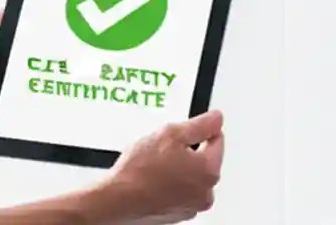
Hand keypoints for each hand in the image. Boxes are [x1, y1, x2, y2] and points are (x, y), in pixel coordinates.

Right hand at [100, 109, 224, 222]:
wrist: (118, 200)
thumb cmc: (141, 171)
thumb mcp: (171, 134)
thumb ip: (200, 125)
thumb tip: (216, 119)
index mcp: (209, 171)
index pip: (217, 140)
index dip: (200, 130)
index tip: (186, 129)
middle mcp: (205, 193)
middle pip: (204, 160)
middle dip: (188, 151)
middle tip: (164, 148)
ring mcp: (191, 206)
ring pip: (191, 177)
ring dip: (179, 169)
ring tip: (155, 165)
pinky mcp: (176, 214)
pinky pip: (179, 192)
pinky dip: (170, 184)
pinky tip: (153, 179)